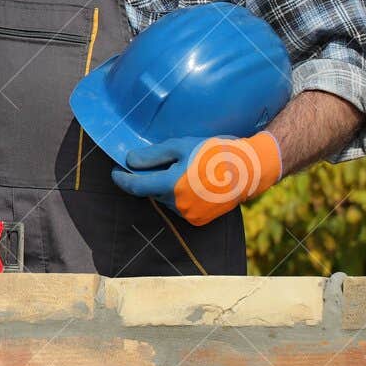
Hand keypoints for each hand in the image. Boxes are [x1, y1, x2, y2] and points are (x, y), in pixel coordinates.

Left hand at [110, 132, 281, 225]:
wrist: (249, 170)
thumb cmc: (214, 153)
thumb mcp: (181, 146)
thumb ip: (152, 156)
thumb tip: (129, 161)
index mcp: (170, 185)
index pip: (136, 186)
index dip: (122, 179)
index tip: (115, 171)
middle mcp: (177, 204)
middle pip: (152, 191)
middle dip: (149, 179)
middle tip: (158, 162)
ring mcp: (189, 214)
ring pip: (166, 199)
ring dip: (166, 187)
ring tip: (184, 170)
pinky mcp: (199, 219)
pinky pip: (180, 207)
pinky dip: (179, 195)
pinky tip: (193, 182)